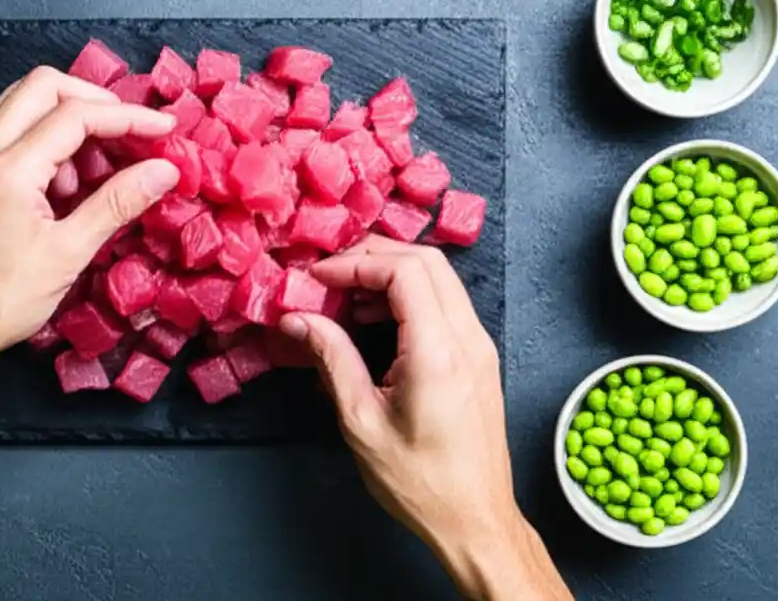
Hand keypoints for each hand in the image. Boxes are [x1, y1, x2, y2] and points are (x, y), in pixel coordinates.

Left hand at [0, 66, 177, 401]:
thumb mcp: (67, 255)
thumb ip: (117, 204)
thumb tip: (161, 172)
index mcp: (6, 171)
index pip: (76, 114)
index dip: (128, 117)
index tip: (161, 129)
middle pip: (44, 86)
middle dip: (96, 102)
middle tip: (129, 134)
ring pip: (22, 103)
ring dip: (67, 118)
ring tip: (96, 169)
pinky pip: (6, 131)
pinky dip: (42, 140)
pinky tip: (62, 185)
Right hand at [278, 236, 568, 599]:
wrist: (476, 520)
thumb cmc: (419, 483)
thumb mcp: (361, 421)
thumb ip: (331, 359)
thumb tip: (298, 319)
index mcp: (439, 352)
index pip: (404, 270)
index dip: (355, 263)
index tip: (317, 278)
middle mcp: (468, 338)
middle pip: (426, 260)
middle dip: (372, 256)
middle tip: (327, 275)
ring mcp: (479, 345)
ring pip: (438, 277)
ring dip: (390, 273)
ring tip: (343, 295)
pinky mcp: (477, 357)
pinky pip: (445, 303)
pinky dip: (408, 295)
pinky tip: (373, 317)